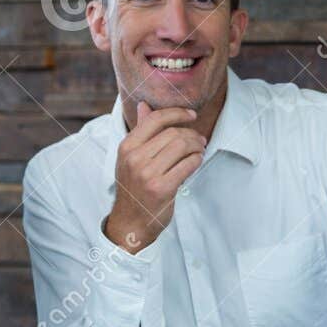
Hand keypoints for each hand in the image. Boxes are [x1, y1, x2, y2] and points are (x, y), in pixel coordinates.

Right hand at [103, 102, 204, 251]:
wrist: (130, 221)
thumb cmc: (133, 187)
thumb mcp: (130, 157)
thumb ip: (140, 131)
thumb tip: (144, 105)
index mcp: (126, 146)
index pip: (155, 119)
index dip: (177, 113)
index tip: (191, 115)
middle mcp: (135, 158)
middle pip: (173, 133)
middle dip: (192, 134)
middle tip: (200, 139)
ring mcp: (148, 174)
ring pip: (183, 147)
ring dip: (197, 146)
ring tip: (200, 149)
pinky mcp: (162, 188)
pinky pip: (188, 164)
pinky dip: (197, 160)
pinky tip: (197, 161)